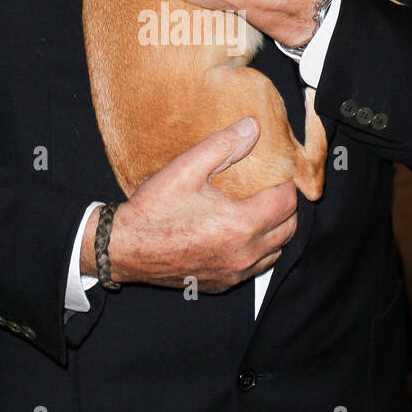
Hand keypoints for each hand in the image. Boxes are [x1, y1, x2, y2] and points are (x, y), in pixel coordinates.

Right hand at [81, 117, 297, 292]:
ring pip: (275, 253)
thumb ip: (222, 146)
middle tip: (270, 189)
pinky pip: (255, 268)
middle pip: (288, 230)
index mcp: (239, 224)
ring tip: (259, 211)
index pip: (286, 203)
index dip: (286, 185)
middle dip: (285, 208)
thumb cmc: (153, 210)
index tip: (275, 173)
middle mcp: (243, 253)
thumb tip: (252, 128)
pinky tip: (240, 236)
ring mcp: (233, 273)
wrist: (123, 248)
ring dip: (274, 232)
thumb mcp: (185, 168)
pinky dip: (257, 252)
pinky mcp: (222, 284)